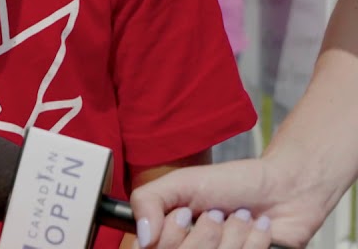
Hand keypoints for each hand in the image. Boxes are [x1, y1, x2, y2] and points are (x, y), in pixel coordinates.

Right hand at [131, 157, 324, 247]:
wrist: (283, 187)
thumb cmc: (231, 183)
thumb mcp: (181, 182)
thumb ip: (148, 201)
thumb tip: (143, 240)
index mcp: (171, 236)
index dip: (170, 235)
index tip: (184, 213)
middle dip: (206, 232)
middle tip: (218, 213)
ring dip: (234, 234)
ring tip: (242, 217)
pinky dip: (255, 241)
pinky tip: (259, 229)